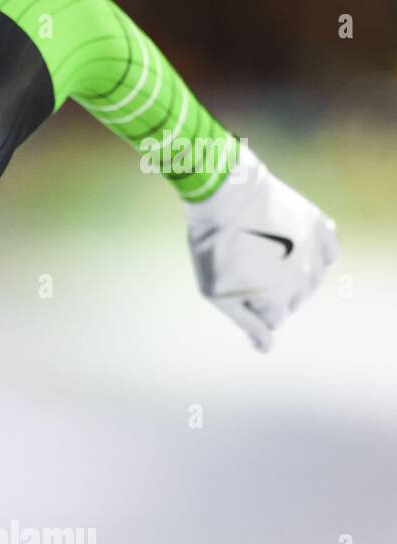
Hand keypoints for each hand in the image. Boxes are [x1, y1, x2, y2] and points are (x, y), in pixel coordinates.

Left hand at [183, 145, 338, 352]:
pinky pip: (329, 253)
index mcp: (276, 299)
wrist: (223, 194)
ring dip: (292, 277)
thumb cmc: (213, 247)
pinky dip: (316, 257)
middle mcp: (303, 279)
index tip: (236, 286)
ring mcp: (314, 251)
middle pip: (294, 302)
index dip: (252, 307)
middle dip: (272, 294)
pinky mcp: (319, 226)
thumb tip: (267, 349)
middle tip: (247, 270)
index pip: (274, 320)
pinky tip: (296, 251)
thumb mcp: (216, 293)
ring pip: (312, 281)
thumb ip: (246, 323)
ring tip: (265, 259)